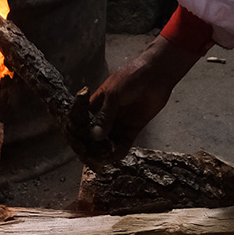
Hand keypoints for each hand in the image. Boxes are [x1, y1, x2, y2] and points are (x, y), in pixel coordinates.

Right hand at [88, 35, 198, 157]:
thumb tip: (95, 136)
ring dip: (106, 149)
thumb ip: (105, 116)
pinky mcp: (134, 127)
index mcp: (98, 103)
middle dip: (93, 145)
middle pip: (97, 133)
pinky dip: (120, 149)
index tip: (77, 145)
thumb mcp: (114, 95)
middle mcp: (108, 114)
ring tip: (101, 160)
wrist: (156, 74)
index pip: (85, 120)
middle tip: (89, 157)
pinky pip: (125, 141)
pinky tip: (114, 156)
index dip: (80, 133)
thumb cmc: (131, 77)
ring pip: (110, 139)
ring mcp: (121, 121)